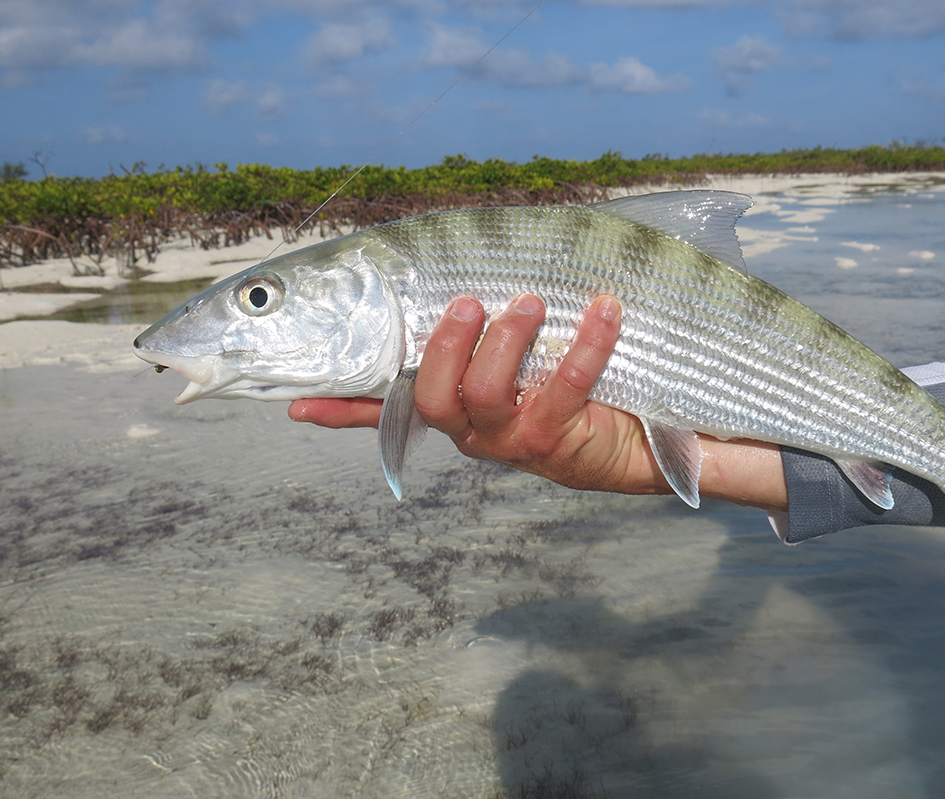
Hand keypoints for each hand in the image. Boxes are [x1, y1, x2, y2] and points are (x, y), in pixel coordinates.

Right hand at [289, 295, 788, 510]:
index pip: (387, 409)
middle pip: (431, 397)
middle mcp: (475, 432)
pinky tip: (607, 309)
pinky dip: (585, 343)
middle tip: (472, 301)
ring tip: (534, 300)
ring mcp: (512, 443)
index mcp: (458, 406)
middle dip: (445, 343)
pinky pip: (561, 390)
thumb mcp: (534, 350)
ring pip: (482, 397)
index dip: (341, 406)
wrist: (650, 439)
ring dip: (505, 341)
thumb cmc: (585, 380)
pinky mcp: (558, 446)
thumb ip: (499, 322)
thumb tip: (482, 265)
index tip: (294, 402)